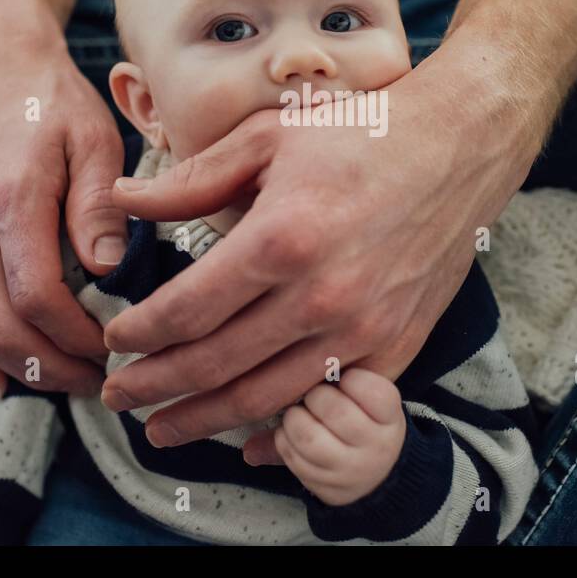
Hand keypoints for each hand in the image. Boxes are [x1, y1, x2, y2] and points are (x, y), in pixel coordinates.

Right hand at [0, 26, 125, 397]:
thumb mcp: (95, 141)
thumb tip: (107, 272)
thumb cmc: (55, 105)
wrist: (3, 74)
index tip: (115, 343)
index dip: (74, 335)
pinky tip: (3, 381)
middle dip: (53, 366)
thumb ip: (99, 207)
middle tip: (101, 379)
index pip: (34, 296)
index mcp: (10, 202)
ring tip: (70, 381)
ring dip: (21, 368)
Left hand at [99, 41, 539, 457]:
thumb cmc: (363, 133)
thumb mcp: (268, 137)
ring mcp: (361, 329)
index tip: (115, 338)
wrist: (461, 148)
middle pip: (215, 363)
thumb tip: (122, 199)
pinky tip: (250, 444)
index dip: (140, 332)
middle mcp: (320, 296)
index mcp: (280, 239)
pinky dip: (286, 434)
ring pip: (265, 397)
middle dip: (154, 387)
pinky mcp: (395, 345)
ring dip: (204, 419)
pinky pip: (330, 404)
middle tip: (117, 397)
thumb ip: (191, 180)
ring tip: (163, 429)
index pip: (187, 309)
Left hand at [270, 369, 405, 506]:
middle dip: (316, 395)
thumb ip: (348, 380)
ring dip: (294, 417)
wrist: (376, 476)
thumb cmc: (369, 423)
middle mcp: (375, 449)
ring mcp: (349, 471)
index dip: (351, 378)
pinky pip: (292, 457)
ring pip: (308, 437)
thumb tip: (302, 364)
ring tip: (299, 413)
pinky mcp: (323, 486)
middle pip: (335, 411)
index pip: (373, 391)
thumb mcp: (374, 402)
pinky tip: (294, 433)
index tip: (345, 379)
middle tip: (315, 394)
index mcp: (390, 420)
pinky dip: (284, 439)